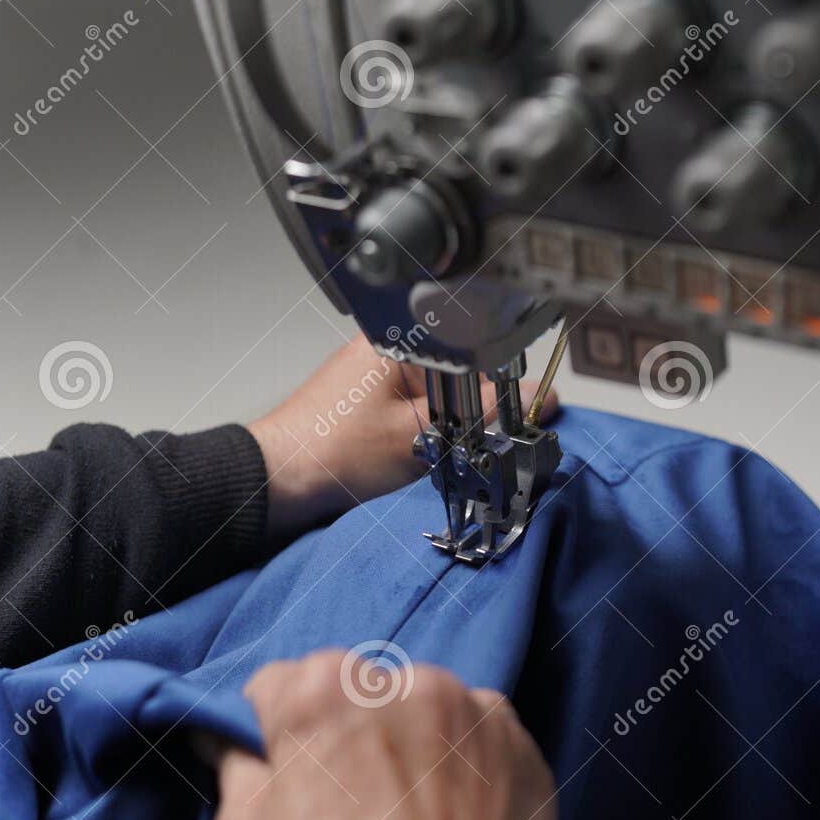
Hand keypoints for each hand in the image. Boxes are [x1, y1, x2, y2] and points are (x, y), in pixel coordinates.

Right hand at [207, 650, 559, 819]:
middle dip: (351, 736)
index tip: (285, 778)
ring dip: (416, 748)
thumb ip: (237, 772)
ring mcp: (478, 717)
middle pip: (362, 694)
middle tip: (351, 811)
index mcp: (325, 692)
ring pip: (429, 714)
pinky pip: (486, 747)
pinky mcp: (528, 757)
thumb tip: (238, 741)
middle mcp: (407, 683)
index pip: (282, 687)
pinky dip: (470, 773)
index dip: (276, 735)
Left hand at [248, 332, 558, 540]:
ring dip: (449, 425)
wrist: (278, 483)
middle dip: (473, 409)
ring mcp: (377, 372)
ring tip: (430, 450)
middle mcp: (387, 346)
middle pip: (462, 371)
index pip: (476, 345)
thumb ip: (485, 414)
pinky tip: (414, 454)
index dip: (504, 382)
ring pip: (442, 394)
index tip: (520, 411)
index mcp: (398, 336)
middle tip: (469, 441)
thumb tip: (540, 396)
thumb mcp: (422, 435)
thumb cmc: (331, 453)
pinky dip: (426, 432)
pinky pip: (418, 408)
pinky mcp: (371, 399)